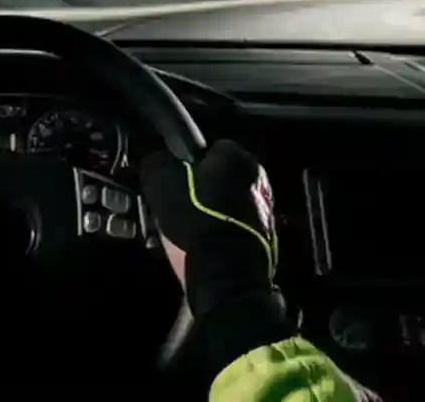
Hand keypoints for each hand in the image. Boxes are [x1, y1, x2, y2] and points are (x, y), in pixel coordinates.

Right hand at [140, 140, 293, 370]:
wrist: (226, 275)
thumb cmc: (195, 222)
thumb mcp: (159, 185)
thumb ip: (157, 163)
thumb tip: (159, 160)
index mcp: (236, 157)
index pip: (208, 149)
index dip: (187, 166)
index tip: (174, 185)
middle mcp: (258, 177)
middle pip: (220, 177)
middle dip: (203, 190)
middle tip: (179, 210)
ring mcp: (266, 209)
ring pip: (229, 202)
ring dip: (214, 212)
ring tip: (190, 233)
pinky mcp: (268, 236)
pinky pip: (237, 226)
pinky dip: (224, 233)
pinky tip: (207, 247)